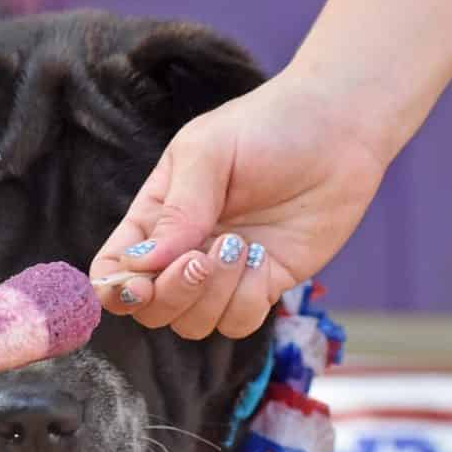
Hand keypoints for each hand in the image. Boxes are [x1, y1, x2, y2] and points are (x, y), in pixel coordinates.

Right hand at [91, 68, 389, 338]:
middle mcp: (183, 251)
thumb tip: (145, 265)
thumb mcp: (207, 153)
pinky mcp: (265, 284)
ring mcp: (224, 273)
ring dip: (213, 294)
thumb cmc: (266, 126)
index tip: (139, 282)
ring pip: (193, 324)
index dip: (115, 289)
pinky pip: (239, 322)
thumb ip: (177, 210)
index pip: (113, 268)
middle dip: (172, 294)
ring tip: (239, 245)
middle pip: (151, 309)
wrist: (339, 129)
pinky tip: (263, 257)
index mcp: (155, 217)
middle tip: (201, 256)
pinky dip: (247, 299)